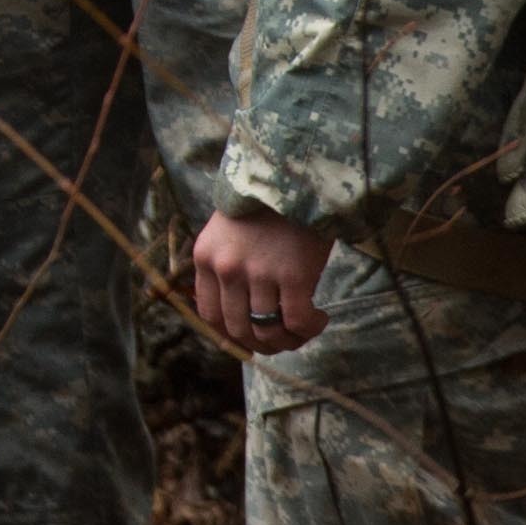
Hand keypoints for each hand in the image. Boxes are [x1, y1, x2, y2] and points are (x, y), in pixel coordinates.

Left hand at [192, 200, 334, 355]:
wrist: (293, 179)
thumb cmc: (263, 210)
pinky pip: (298, 321)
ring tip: (304, 329)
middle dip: (263, 345)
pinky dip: (309, 329)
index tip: (252, 338)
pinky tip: (320, 317)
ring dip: (290, 340)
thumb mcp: (225, 235)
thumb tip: (235, 317)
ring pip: (269, 331)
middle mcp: (227, 268)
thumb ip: (223, 268)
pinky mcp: (293, 275)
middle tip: (283, 340)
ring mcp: (258, 273)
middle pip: (239, 329)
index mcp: (205, 258)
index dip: (232, 335)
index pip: (210, 315)